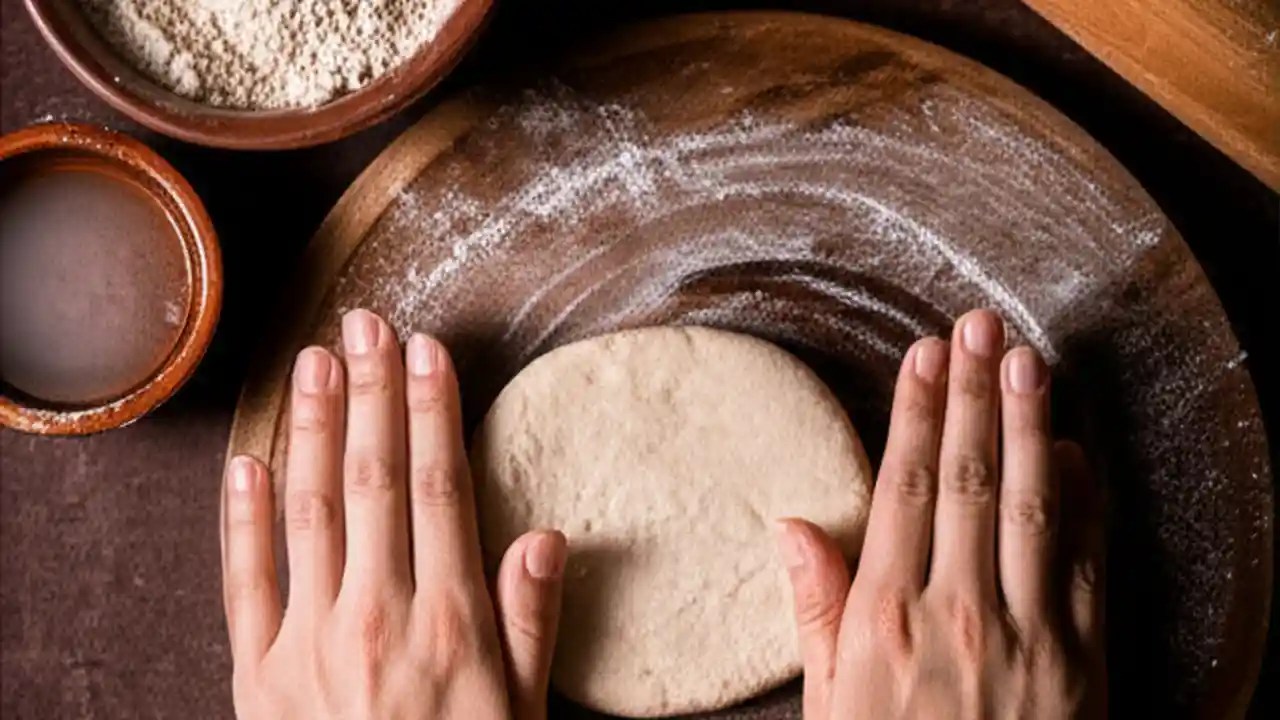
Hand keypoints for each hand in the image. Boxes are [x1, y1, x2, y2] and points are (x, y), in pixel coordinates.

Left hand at [221, 309, 564, 719]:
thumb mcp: (521, 713)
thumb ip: (530, 623)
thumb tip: (547, 537)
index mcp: (448, 623)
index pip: (438, 490)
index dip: (432, 413)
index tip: (428, 354)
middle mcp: (375, 617)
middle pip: (372, 481)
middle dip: (371, 394)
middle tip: (365, 327)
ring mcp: (307, 642)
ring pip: (309, 511)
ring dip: (313, 430)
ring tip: (315, 363)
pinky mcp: (255, 674)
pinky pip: (244, 581)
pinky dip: (241, 518)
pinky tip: (247, 462)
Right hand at [778, 309, 1105, 718]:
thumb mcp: (827, 702)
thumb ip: (815, 611)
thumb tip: (793, 527)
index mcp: (885, 620)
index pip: (904, 489)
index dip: (916, 415)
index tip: (923, 359)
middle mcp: (957, 613)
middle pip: (966, 479)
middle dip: (973, 395)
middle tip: (978, 328)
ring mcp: (1027, 633)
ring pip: (1028, 505)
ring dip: (1030, 425)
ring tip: (1027, 360)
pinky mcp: (1082, 658)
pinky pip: (1083, 561)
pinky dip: (1082, 500)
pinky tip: (1075, 451)